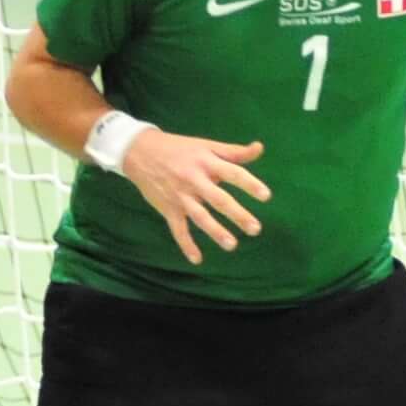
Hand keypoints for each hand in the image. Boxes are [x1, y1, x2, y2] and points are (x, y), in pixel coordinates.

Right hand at [127, 127, 270, 262]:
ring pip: (200, 216)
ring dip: (216, 231)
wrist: (139, 151)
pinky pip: (178, 229)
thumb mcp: (206, 145)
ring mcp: (180, 196)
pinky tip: (197, 259)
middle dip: (237, 214)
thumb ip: (234, 152)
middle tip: (255, 229)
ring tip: (231, 245)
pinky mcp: (168, 208)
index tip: (266, 196)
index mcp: (206, 162)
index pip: (232, 173)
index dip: (250, 184)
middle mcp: (194, 180)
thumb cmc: (179, 149)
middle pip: (218, 199)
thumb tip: (260, 148)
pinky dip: (186, 244)